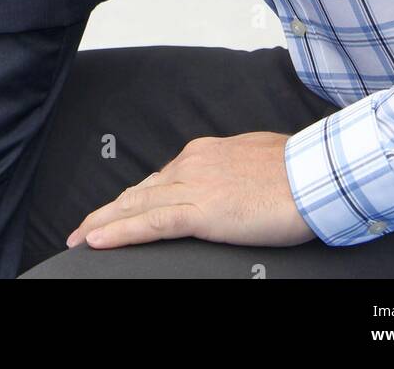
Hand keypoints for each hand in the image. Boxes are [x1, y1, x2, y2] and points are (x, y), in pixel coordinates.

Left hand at [66, 132, 314, 250]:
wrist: (314, 175)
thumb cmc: (296, 171)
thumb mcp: (255, 160)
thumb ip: (232, 169)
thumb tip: (229, 179)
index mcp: (205, 152)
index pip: (161, 179)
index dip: (136, 198)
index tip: (119, 209)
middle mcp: (192, 163)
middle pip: (140, 190)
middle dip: (109, 210)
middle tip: (83, 228)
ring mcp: (194, 185)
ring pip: (137, 206)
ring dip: (104, 222)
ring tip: (79, 237)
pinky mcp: (202, 211)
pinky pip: (151, 223)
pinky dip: (120, 232)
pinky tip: (97, 241)